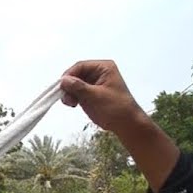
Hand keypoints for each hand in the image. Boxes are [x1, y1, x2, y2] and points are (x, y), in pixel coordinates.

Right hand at [61, 59, 179, 192]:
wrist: (131, 126)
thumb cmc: (117, 111)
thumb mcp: (94, 97)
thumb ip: (77, 87)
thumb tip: (62, 81)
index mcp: (104, 67)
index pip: (79, 66)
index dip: (68, 76)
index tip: (61, 89)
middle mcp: (102, 73)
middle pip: (76, 75)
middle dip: (69, 87)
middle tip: (67, 101)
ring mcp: (99, 85)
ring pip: (77, 85)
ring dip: (72, 95)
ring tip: (72, 105)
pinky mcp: (97, 95)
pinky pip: (81, 93)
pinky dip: (77, 100)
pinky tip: (78, 107)